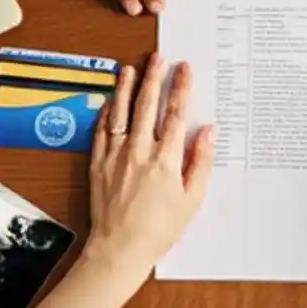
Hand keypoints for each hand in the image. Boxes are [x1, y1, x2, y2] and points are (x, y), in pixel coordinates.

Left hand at [83, 56, 214, 282]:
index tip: (184, 69)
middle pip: (147, 105)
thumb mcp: (191, 200)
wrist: (119, 250)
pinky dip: (107, 112)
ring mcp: (115, 156)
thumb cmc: (158, 230)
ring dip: (126, 88)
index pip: (176, 114)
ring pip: (121, 112)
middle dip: (154, 77)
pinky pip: (101, 130)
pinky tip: (111, 101)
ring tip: (129, 68)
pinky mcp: (98, 164)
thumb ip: (200, 162)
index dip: (181, 88)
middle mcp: (139, 152)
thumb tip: (208, 132)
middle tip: (159, 57)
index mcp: (165, 160)